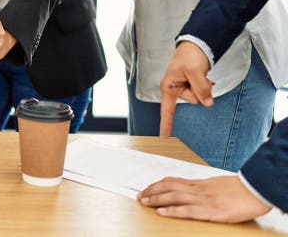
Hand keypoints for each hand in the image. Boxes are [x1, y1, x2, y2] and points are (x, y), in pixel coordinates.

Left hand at [138, 176, 270, 222]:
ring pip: (173, 197)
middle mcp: (198, 190)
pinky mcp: (210, 211)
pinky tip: (161, 212)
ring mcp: (203, 200)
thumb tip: (192, 190)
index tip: (147, 188)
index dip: (157, 184)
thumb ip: (203, 188)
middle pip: (169, 187)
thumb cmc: (238, 189)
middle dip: (152, 191)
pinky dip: (172, 211)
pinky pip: (187, 210)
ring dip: (156, 199)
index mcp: (199, 183)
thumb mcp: (216, 185)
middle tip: (140, 196)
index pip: (173, 181)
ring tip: (144, 202)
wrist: (254, 190)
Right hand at [159, 41, 214, 136]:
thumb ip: (201, 88)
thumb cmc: (189, 56)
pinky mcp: (193, 87)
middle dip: (200, 91)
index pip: (167, 110)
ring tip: (201, 74)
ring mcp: (185, 89)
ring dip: (205, 87)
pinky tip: (206, 77)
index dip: (166, 125)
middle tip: (199, 76)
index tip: (163, 140)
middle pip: (193, 101)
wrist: (196, 45)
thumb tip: (208, 103)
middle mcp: (176, 90)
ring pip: (201, 97)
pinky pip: (204, 93)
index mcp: (169, 87)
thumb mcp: (195, 71)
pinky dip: (207, 87)